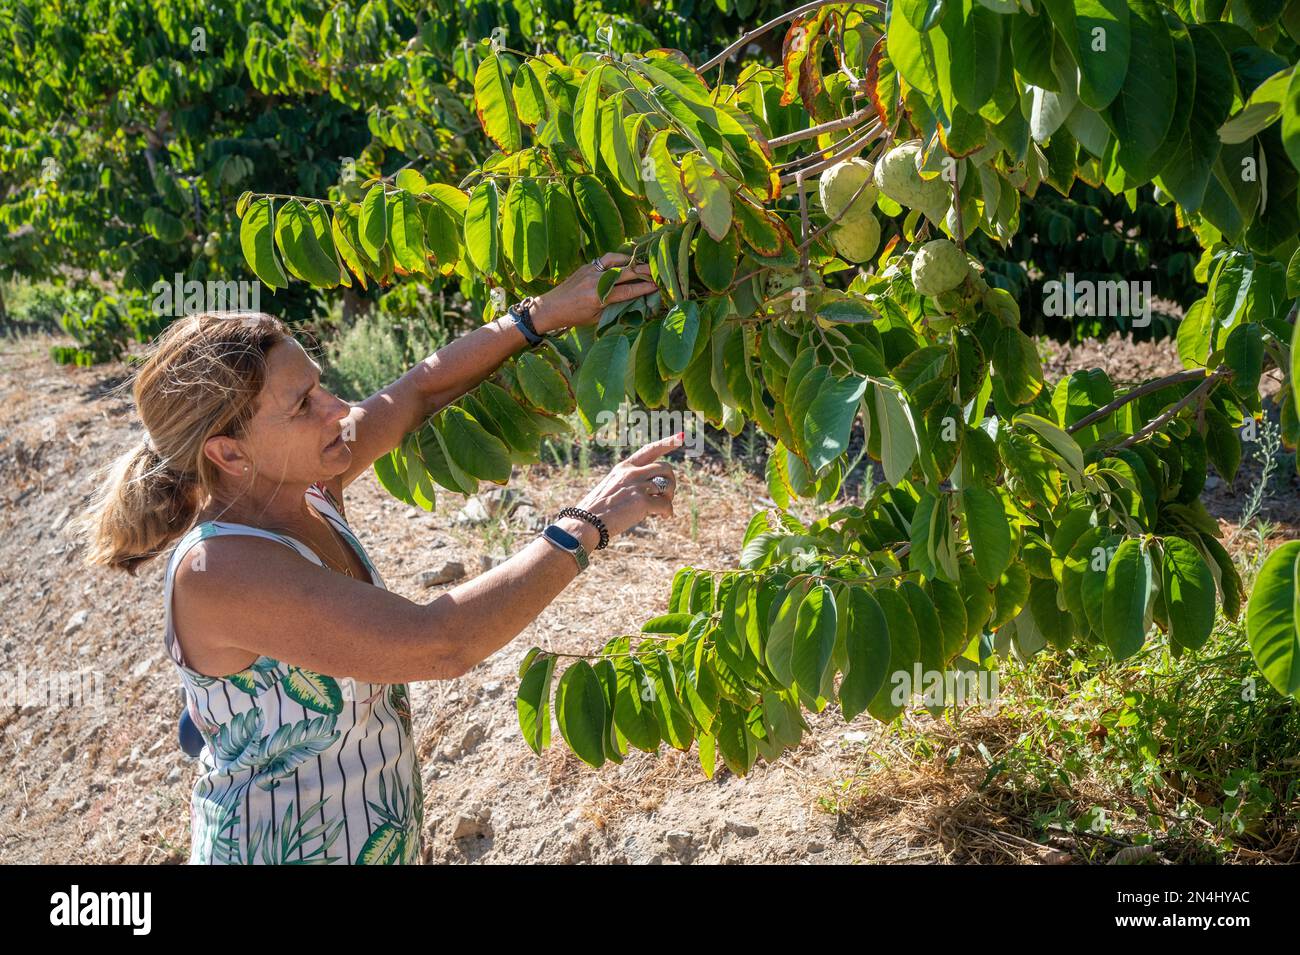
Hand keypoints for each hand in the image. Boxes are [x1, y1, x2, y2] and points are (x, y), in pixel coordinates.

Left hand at [530, 252, 657, 332]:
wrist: (551, 307)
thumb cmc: (574, 317)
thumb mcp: (596, 318)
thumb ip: (614, 308)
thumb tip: (634, 301)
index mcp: (598, 298)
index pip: (627, 291)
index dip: (644, 289)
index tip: (657, 286)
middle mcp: (595, 281)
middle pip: (625, 272)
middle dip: (643, 272)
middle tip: (656, 273)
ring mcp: (590, 271)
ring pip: (615, 259)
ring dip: (630, 261)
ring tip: (641, 263)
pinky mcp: (586, 266)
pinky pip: (606, 259)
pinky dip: (618, 259)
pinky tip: (625, 262)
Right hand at [569, 432, 683, 541]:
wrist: (585, 523)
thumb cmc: (596, 510)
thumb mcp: (611, 488)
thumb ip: (629, 484)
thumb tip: (651, 490)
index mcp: (623, 468)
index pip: (649, 450)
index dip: (667, 443)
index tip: (681, 437)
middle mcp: (631, 473)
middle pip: (665, 468)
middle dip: (671, 483)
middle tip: (666, 497)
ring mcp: (637, 486)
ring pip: (667, 485)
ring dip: (669, 498)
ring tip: (662, 509)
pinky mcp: (642, 501)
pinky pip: (665, 504)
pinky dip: (668, 512)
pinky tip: (665, 517)